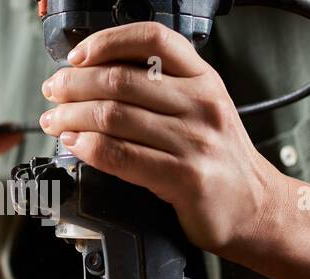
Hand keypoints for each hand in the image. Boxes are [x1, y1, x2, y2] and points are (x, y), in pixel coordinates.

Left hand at [38, 22, 283, 253]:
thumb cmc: (220, 159)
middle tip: (53, 93)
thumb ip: (162, 89)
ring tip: (55, 121)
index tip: (77, 56)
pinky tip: (74, 144)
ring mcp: (194, 141)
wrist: (255, 207)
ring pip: (114, 115)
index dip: (107, 42)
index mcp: (204, 79)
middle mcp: (202, 104)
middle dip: (74, 84)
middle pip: (121, 79)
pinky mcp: (185, 177)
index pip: (152, 39)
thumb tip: (96, 76)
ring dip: (72, 116)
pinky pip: (122, 156)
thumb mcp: (202, 109)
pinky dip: (89, 147)